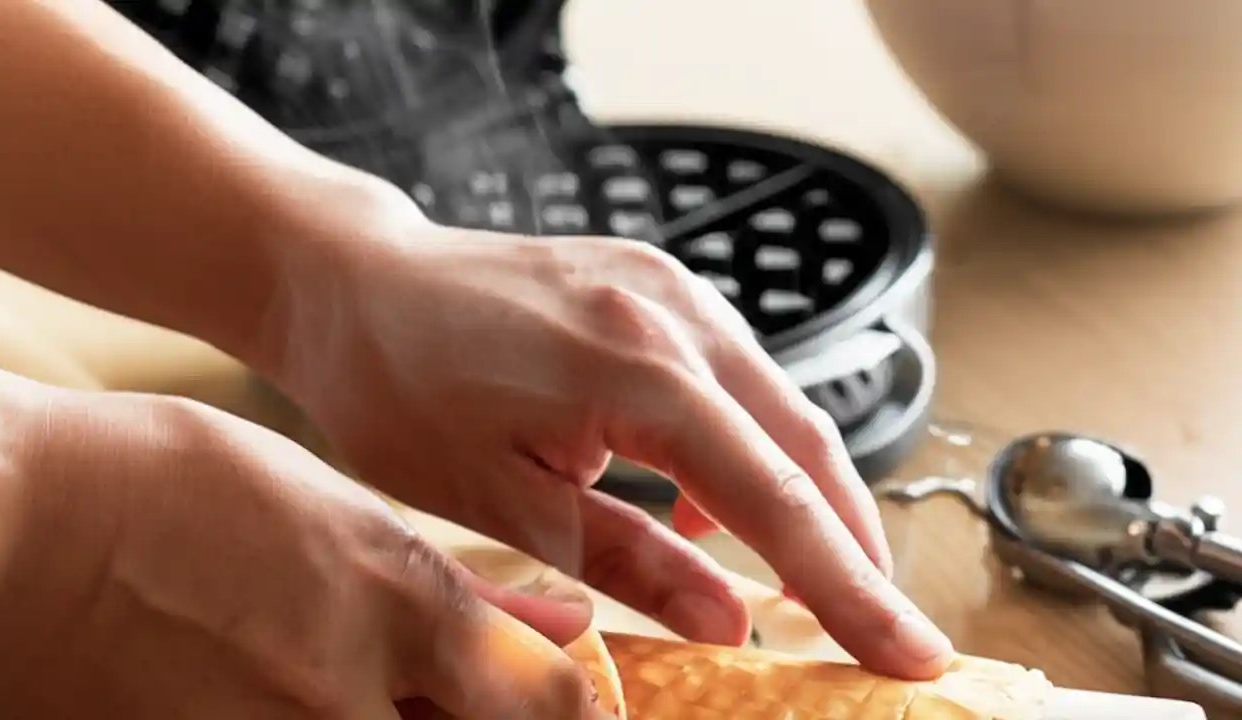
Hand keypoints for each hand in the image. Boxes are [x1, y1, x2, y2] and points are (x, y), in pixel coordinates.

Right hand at [0, 369, 607, 718]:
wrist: (20, 522)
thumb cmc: (173, 482)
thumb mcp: (334, 504)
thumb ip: (459, 586)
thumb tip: (557, 623)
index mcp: (398, 599)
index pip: (553, 704)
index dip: (581, 714)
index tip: (577, 708)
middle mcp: (354, 691)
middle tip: (465, 694)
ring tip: (366, 681)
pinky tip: (302, 696)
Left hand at [256, 184, 953, 679]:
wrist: (356, 283)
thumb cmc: (399, 383)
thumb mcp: (504, 500)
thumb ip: (629, 561)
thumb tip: (728, 618)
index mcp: (638, 370)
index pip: (777, 497)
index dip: (851, 586)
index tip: (909, 650)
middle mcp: (675, 313)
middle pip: (808, 442)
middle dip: (853, 542)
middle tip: (880, 624)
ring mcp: (671, 287)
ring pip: (780, 403)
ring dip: (803, 493)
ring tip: (805, 578)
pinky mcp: (657, 283)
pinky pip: (734, 372)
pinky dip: (746, 442)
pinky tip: (710, 500)